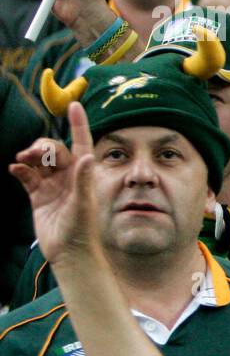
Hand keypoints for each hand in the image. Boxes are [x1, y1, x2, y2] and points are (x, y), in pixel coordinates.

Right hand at [8, 102, 99, 268]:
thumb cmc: (82, 229)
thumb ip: (83, 180)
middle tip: (32, 154)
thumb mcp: (83, 203)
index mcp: (83, 173)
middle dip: (41, 147)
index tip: (74, 104)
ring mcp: (52, 184)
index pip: (81, 143)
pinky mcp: (37, 195)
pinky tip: (15, 170)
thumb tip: (88, 156)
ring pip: (38, 161)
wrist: (69, 252)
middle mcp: (68, 176)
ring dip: (29, 157)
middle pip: (53, 150)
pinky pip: (27, 177)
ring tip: (21, 160)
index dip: (78, 124)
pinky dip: (20, 171)